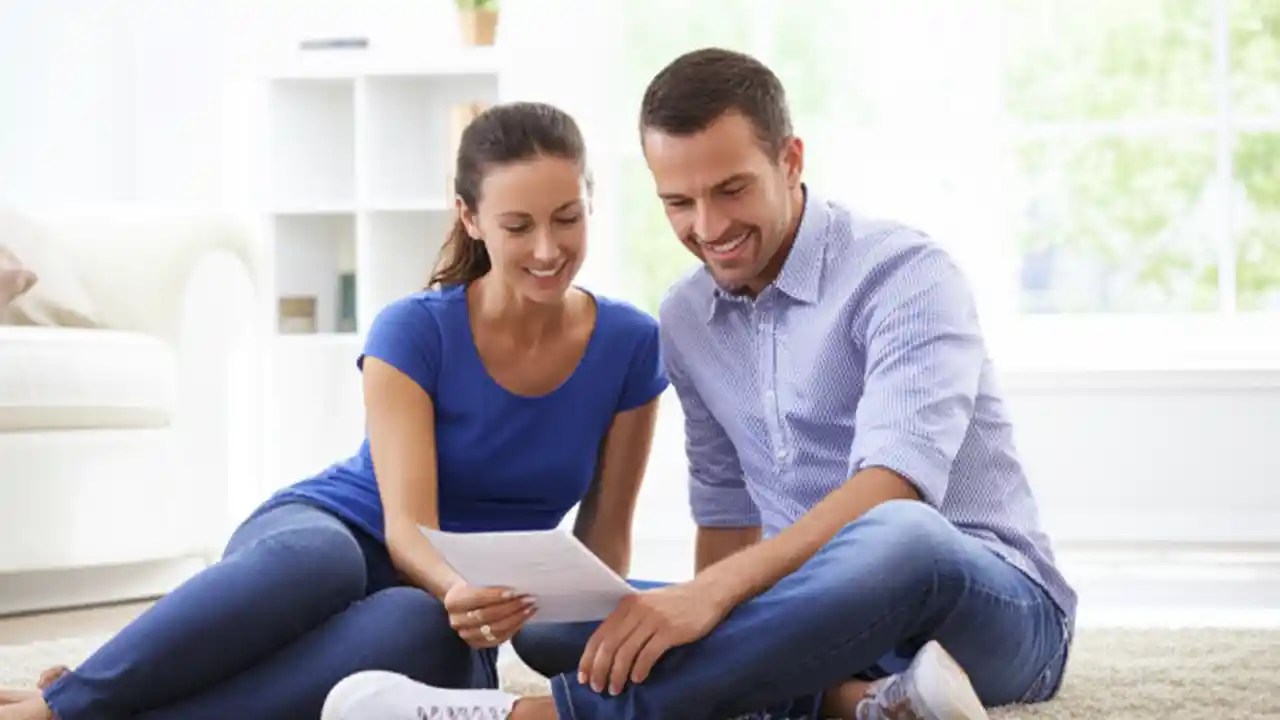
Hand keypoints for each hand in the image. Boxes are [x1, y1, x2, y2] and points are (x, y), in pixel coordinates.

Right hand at [443, 582, 536, 648]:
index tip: (515, 591)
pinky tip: (525, 618)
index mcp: (454, 601)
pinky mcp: (477, 644)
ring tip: (530, 608)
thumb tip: (517, 583)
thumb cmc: (474, 585)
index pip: (476, 598)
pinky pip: (499, 638)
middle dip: (511, 607)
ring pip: (495, 629)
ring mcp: (466, 634)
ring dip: (516, 618)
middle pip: (487, 615)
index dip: (496, 595)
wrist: (462, 599)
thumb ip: (490, 582)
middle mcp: (457, 620)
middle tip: (529, 599)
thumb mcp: (476, 580)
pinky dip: (515, 628)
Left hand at [578, 581, 730, 695]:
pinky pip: (648, 654)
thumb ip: (628, 622)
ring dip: (617, 675)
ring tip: (616, 689)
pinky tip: (638, 680)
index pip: (599, 635)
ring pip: (626, 652)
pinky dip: (639, 670)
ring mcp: (653, 619)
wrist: (707, 593)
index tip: (584, 677)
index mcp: (627, 605)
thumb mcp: (646, 605)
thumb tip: (607, 652)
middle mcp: (636, 609)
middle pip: (609, 646)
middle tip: (598, 688)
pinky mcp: (670, 630)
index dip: (588, 659)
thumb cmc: (675, 604)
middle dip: (600, 670)